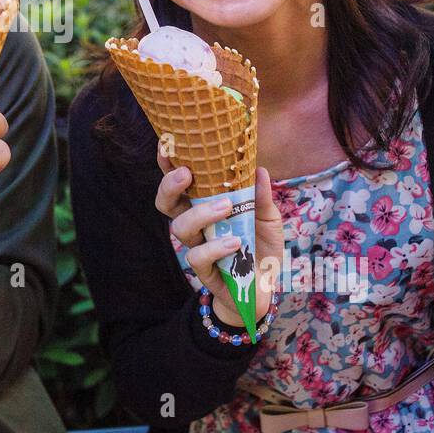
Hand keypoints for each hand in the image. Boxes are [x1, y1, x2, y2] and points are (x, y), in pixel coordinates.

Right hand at [156, 144, 283, 328]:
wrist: (264, 288)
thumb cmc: (260, 247)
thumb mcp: (268, 218)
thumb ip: (261, 196)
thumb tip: (258, 169)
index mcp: (204, 205)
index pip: (180, 182)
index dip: (168, 164)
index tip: (168, 144)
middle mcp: (195, 224)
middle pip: (166, 202)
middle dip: (170, 185)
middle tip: (186, 174)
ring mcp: (197, 246)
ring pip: (180, 227)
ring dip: (200, 214)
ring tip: (226, 207)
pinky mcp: (204, 271)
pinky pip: (198, 257)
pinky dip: (216, 247)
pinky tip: (234, 243)